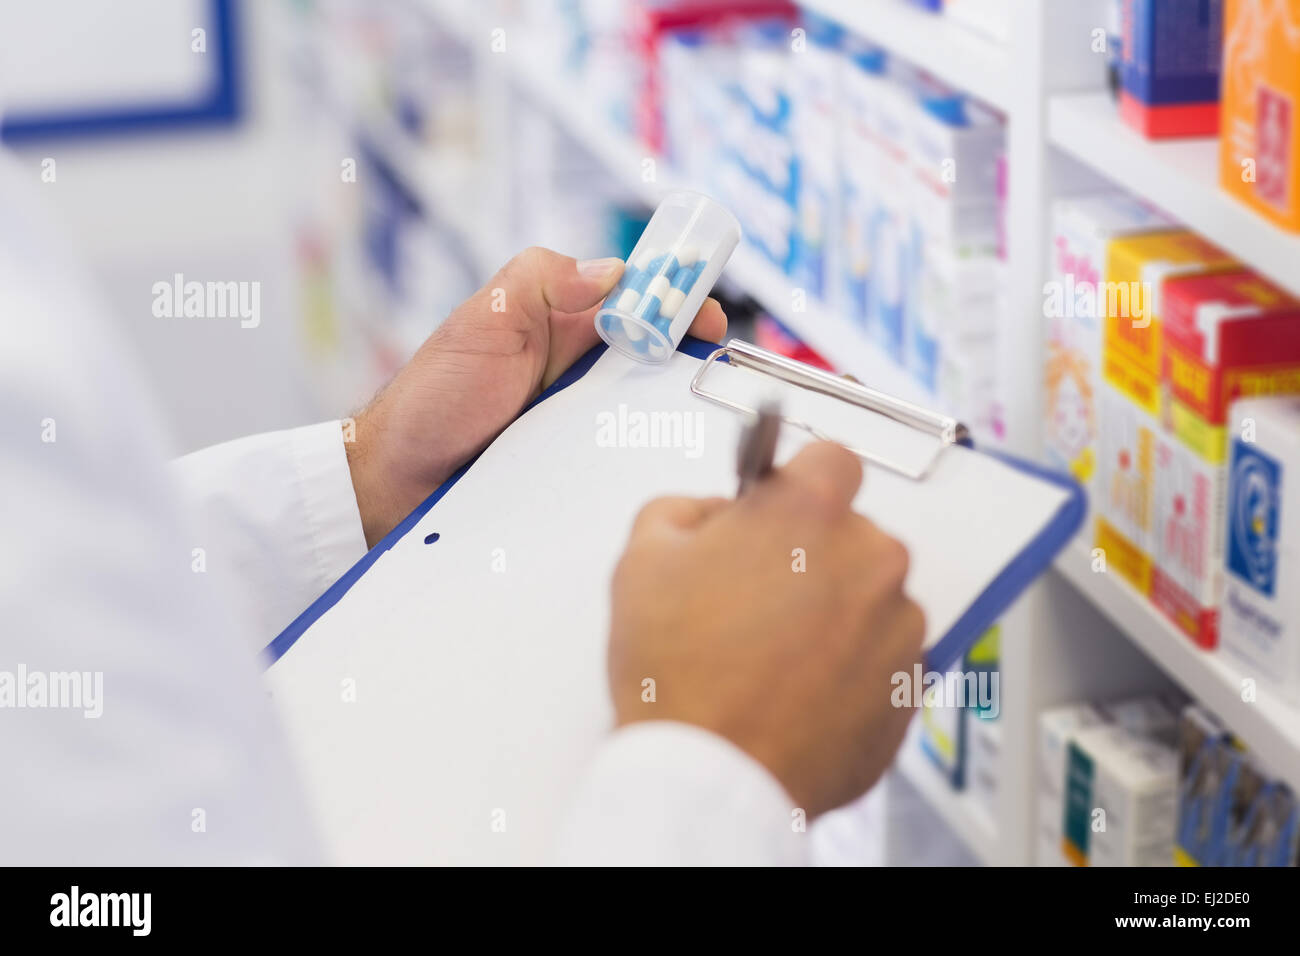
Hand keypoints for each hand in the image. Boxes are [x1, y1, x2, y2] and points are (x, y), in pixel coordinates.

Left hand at [346, 247, 727, 545]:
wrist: (395, 481)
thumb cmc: (435, 396)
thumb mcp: (485, 320)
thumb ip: (540, 280)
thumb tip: (614, 271)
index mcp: (563, 325)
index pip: (639, 301)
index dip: (678, 302)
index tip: (706, 318)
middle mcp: (581, 372)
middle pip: (657, 359)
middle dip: (693, 361)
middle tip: (714, 375)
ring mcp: (583, 423)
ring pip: (650, 413)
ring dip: (676, 415)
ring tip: (705, 425)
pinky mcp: (579, 469)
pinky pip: (625, 460)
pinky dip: (648, 460)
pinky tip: (668, 469)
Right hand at [607, 442, 924, 817]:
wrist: (714, 777)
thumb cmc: (681, 676)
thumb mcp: (643, 560)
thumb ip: (683, 510)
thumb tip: (711, 515)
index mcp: (810, 512)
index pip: (831, 460)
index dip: (798, 486)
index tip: (780, 512)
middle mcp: (870, 559)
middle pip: (851, 535)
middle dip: (809, 557)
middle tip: (755, 599)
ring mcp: (899, 625)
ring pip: (869, 598)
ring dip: (833, 615)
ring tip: (771, 658)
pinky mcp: (911, 686)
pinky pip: (883, 658)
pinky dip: (850, 669)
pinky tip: (796, 691)